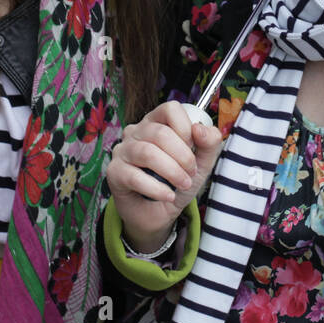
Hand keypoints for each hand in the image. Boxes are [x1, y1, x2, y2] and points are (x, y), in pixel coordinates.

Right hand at [107, 102, 223, 254]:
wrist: (159, 213)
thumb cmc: (177, 182)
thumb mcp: (201, 163)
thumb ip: (209, 143)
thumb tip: (199, 129)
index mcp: (156, 122)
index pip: (170, 109)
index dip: (186, 128)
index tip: (193, 148)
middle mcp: (135, 132)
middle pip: (160, 133)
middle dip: (183, 156)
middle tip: (191, 173)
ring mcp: (122, 151)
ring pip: (147, 152)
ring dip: (172, 172)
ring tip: (183, 185)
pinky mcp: (114, 172)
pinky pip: (134, 176)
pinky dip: (157, 189)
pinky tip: (168, 196)